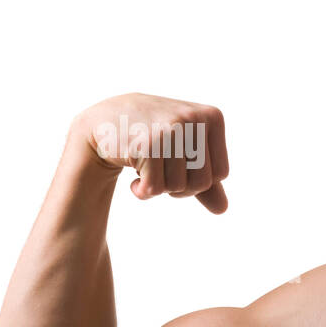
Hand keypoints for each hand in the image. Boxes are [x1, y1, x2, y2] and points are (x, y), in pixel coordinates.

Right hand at [69, 93, 229, 212]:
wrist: (103, 121)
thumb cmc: (151, 136)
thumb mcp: (183, 151)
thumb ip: (206, 179)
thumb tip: (222, 209)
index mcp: (212, 117)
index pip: (221, 173)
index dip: (198, 180)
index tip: (179, 164)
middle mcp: (194, 119)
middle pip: (203, 183)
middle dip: (180, 187)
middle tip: (160, 168)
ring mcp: (170, 130)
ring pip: (180, 188)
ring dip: (159, 185)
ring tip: (145, 162)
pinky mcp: (147, 145)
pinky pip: (156, 189)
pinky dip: (143, 191)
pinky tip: (133, 171)